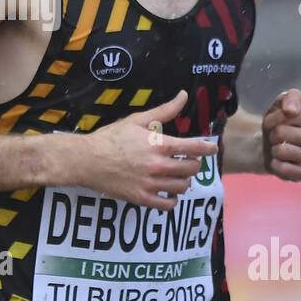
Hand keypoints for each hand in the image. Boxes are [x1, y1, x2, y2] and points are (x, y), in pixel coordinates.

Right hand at [74, 90, 216, 210]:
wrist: (87, 160)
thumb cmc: (111, 138)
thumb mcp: (137, 120)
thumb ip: (164, 111)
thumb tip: (183, 95)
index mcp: (159, 145)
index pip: (194, 148)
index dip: (207, 148)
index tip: (212, 148)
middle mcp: (158, 166)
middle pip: (191, 169)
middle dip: (193, 164)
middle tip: (187, 161)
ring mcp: (150, 184)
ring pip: (182, 187)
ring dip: (183, 181)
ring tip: (176, 176)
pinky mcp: (141, 198)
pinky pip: (167, 205)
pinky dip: (172, 200)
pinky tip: (167, 192)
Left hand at [261, 88, 300, 181]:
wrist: (270, 148)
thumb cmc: (279, 123)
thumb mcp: (281, 104)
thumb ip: (290, 97)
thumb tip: (291, 111)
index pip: (292, 114)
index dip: (278, 116)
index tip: (279, 119)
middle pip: (282, 132)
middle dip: (273, 133)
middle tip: (276, 136)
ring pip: (282, 150)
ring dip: (273, 148)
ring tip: (279, 148)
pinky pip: (284, 169)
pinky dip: (275, 164)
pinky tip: (280, 162)